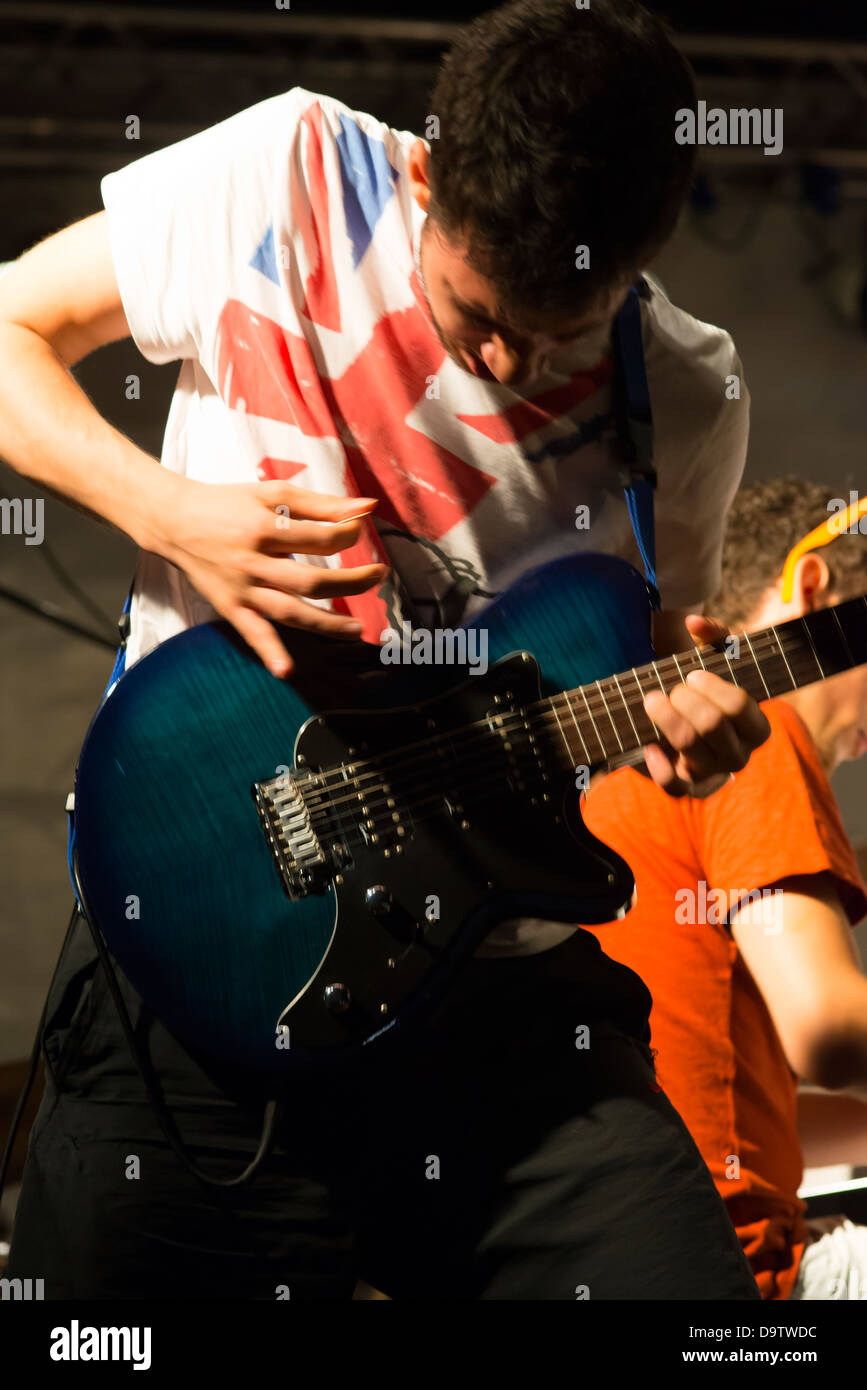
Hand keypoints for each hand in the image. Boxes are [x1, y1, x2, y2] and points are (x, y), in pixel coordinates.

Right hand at [154, 476, 387, 676]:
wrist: (173, 520)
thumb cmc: (226, 503)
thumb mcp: (271, 491)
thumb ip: (320, 502)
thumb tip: (367, 507)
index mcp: (265, 527)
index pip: (319, 538)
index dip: (348, 535)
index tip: (361, 531)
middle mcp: (254, 561)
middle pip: (311, 580)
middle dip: (351, 582)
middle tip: (379, 576)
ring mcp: (242, 588)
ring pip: (289, 610)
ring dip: (325, 624)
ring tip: (356, 630)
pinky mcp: (231, 606)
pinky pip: (252, 632)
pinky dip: (268, 652)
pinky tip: (286, 670)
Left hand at [641, 614, 770, 797]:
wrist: (683, 725)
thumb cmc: (706, 692)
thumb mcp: (716, 661)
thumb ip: (714, 636)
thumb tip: (694, 621)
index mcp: (756, 726)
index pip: (740, 706)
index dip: (711, 687)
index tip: (691, 675)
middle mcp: (739, 754)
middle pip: (710, 725)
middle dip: (683, 700)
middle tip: (671, 690)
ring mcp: (713, 773)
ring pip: (688, 747)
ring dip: (664, 717)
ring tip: (652, 701)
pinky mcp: (687, 788)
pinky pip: (674, 786)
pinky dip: (657, 765)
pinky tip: (650, 746)